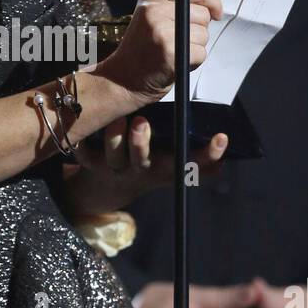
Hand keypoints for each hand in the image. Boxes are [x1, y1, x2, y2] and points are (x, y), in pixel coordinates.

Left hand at [65, 118, 227, 215]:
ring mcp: (113, 167)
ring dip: (113, 136)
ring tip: (117, 118)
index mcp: (165, 167)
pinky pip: (83, 154)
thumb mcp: (171, 165)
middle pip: (141, 159)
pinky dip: (81, 144)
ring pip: (112, 154)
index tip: (221, 137)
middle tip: (142, 122)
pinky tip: (81, 133)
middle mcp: (140, 169)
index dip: (209, 154)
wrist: (107, 189)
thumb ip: (195, 159)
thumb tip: (226, 147)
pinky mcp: (89, 163)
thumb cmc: (147, 165)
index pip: (193, 164)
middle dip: (141, 143)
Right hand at [100, 0, 222, 109]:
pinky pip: (201, 53)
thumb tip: (212, 6)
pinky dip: (193, 62)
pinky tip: (174, 63)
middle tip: (177, 40)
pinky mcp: (170, 52)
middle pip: (203, 14)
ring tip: (173, 52)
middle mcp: (154, 11)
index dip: (212, 0)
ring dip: (194, 47)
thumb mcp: (152, 17)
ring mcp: (161, 31)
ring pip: (203, 35)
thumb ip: (177, 6)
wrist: (122, 79)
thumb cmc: (142, 50)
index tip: (216, 12)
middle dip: (198, 29)